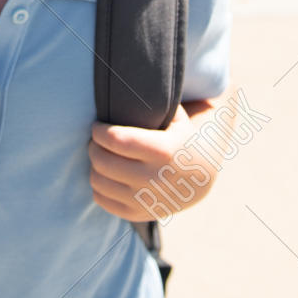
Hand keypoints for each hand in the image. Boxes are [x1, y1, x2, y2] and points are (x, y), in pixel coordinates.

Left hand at [88, 101, 215, 222]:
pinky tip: (106, 174)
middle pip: (103, 161)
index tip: (97, 126)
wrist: (204, 176)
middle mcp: (155, 179)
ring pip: (99, 182)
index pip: (115, 140)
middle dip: (93, 146)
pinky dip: (99, 186)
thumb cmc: (184, 135)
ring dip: (94, 166)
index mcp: (165, 150)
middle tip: (96, 139)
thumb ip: (155, 101)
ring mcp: (147, 200)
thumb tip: (125, 83)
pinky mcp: (140, 215)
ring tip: (100, 154)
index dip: (99, 131)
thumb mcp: (177, 115)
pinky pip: (103, 201)